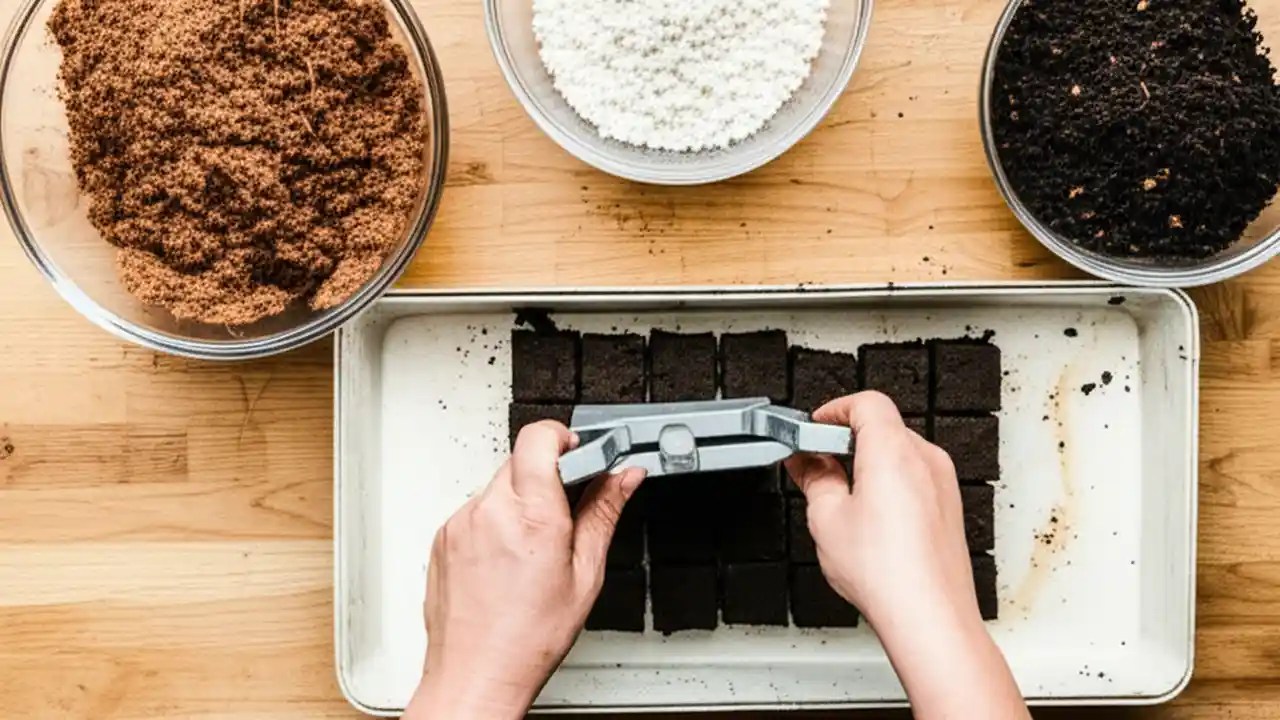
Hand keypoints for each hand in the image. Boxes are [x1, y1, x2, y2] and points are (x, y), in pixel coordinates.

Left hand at [404, 421, 645, 719]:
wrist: (476, 675)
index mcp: (530, 515)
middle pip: (520, 460)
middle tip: (566, 512)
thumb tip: (624, 477)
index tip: (583, 455)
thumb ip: (604, 513)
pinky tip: (508, 561)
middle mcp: (489, 511)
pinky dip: (495, 523)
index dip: (565, 439)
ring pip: (497, 485)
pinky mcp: (443, 537)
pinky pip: (475, 510)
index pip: (540, 437)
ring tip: (533, 549)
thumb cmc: (526, 639)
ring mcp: (460, 523)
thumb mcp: (584, 574)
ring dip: (520, 501)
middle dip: (547, 476)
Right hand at [784, 391, 1027, 719]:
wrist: (929, 615)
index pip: (866, 403)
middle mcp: (925, 460)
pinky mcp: (949, 505)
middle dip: (846, 440)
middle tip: (817, 463)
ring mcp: (943, 483)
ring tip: (841, 495)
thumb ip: (814, 478)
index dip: (834, 410)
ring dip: (868, 462)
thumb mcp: (827, 518)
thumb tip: (806, 462)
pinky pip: (916, 477)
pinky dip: (890, 482)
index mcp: (893, 451)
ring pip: (900, 452)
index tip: (815, 428)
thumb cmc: (887, 574)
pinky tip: (869, 516)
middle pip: (883, 426)